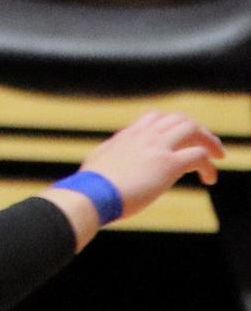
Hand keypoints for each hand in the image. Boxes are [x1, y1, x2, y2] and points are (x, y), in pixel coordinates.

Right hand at [79, 108, 224, 214]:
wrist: (94, 192)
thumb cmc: (92, 184)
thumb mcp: (99, 161)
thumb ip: (111, 155)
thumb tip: (108, 157)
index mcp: (128, 135)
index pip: (156, 117)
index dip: (174, 126)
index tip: (182, 141)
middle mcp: (144, 136)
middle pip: (179, 119)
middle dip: (198, 130)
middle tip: (209, 146)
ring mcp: (157, 147)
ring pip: (193, 130)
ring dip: (209, 142)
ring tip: (218, 157)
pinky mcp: (168, 164)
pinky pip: (199, 156)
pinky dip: (209, 166)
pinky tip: (209, 179)